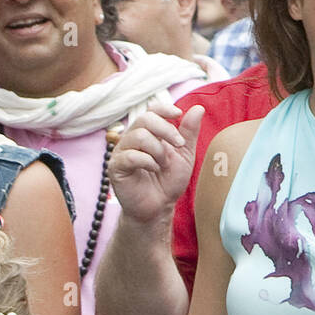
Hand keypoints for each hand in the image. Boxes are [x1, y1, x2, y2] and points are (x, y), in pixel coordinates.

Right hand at [107, 105, 204, 224]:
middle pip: (145, 119)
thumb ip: (189, 132)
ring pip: (139, 136)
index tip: (178, 114)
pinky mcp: (115, 167)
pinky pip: (130, 155)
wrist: (159, 207)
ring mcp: (122, 152)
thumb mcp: (185, 154)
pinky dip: (148, 161)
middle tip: (179, 145)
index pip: (151, 110)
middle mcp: (132, 139)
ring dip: (158, 150)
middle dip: (166, 130)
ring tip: (163, 164)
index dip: (164, 108)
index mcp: (148, 133)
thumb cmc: (169, 180)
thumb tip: (198, 108)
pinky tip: (154, 170)